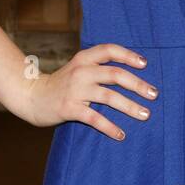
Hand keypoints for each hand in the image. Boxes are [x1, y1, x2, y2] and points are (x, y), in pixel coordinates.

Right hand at [20, 43, 156, 140]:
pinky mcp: (69, 108)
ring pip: (109, 97)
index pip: (109, 50)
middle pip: (115, 74)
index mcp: (84, 58)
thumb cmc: (61, 84)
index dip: (128, 55)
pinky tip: (121, 134)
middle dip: (137, 85)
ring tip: (145, 115)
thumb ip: (97, 67)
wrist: (31, 96)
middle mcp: (81, 71)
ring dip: (130, 107)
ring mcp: (75, 90)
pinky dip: (110, 127)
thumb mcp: (78, 68)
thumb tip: (131, 74)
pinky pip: (95, 118)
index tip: (145, 64)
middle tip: (154, 94)